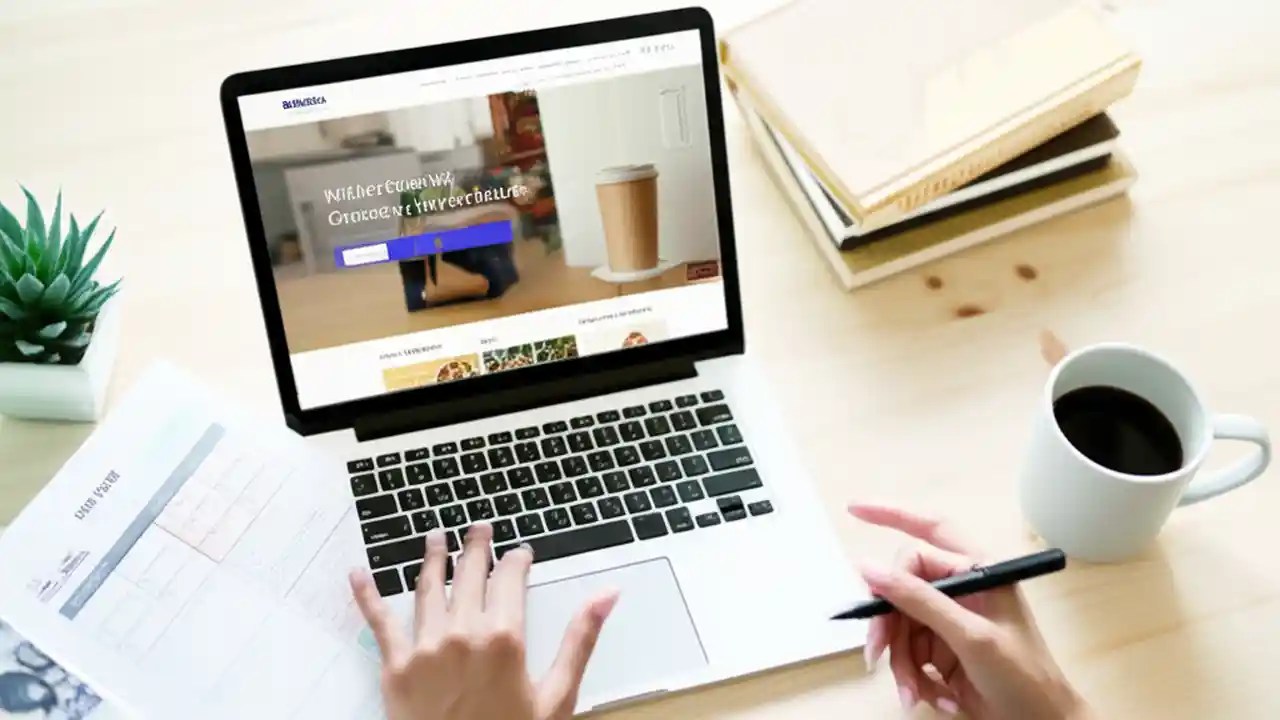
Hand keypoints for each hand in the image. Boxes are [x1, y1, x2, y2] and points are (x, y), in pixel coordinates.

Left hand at [349, 523, 618, 719]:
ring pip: (427, 587)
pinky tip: (358, 573)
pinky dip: (367, 594)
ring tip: (434, 537)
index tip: (520, 553)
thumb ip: (579, 640)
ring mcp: (425, 648)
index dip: (516, 560)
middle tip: (478, 528)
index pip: (510, 579)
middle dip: (475, 546)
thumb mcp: (557, 696)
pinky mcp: (395, 667)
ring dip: (431, 557)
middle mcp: (462, 633)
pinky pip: (379, 622)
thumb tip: (606, 595)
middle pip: (469, 574)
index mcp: (505, 638)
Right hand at [849, 504, 1091, 719]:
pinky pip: (906, 652)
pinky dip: (911, 676)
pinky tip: (931, 695)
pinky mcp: (940, 648)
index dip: (891, 515)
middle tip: (877, 653)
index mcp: (978, 571)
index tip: (854, 510)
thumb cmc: (1024, 677)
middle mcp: (961, 589)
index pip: (928, 531)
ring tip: (914, 691)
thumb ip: (919, 600)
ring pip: (899, 625)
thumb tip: (869, 569)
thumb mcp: (970, 636)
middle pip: (902, 587)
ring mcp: (949, 619)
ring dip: (901, 662)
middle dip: (888, 624)